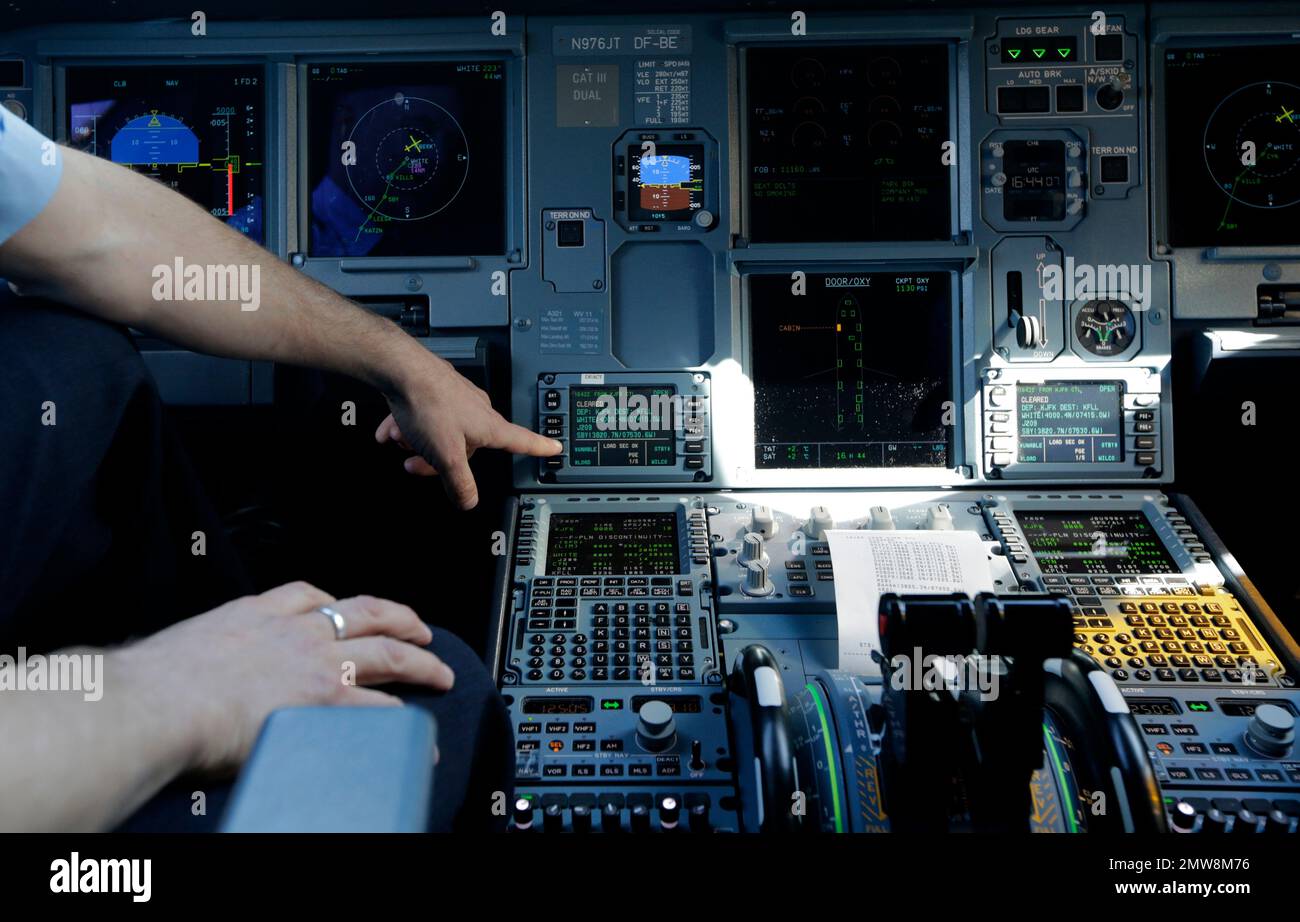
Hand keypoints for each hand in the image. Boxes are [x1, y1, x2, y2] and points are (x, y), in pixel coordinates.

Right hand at [114, 581, 452, 772]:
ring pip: (387, 652)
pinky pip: (381, 710)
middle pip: (364, 612)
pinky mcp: (326, 702)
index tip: (348, 606)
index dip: (337, 601)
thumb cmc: (149, 684)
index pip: (308, 594)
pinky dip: (407, 722)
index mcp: (255, 614)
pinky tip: (420, 732)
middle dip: (398, 617)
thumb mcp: (181, 649)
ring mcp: (316, 664)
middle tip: (419, 628)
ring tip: (439, 671)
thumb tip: (185, 673)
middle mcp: (294, 631)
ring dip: (420, 661)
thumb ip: (201, 654)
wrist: (153, 703)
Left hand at [376, 358, 560, 508]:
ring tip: (399, 438)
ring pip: (440, 432)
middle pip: (465, 447)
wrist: (400, 368)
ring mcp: (455, 398)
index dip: (539, 447)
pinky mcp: (434, 390)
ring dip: (416, 441)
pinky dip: (406, 426)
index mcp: (488, 426)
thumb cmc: (428, 403)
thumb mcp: (446, 456)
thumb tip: (469, 501)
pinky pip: (424, 418)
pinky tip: (390, 430)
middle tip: (416, 464)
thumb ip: (459, 483)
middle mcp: (477, 410)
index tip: (554, 447)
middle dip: (437, 459)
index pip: (522, 441)